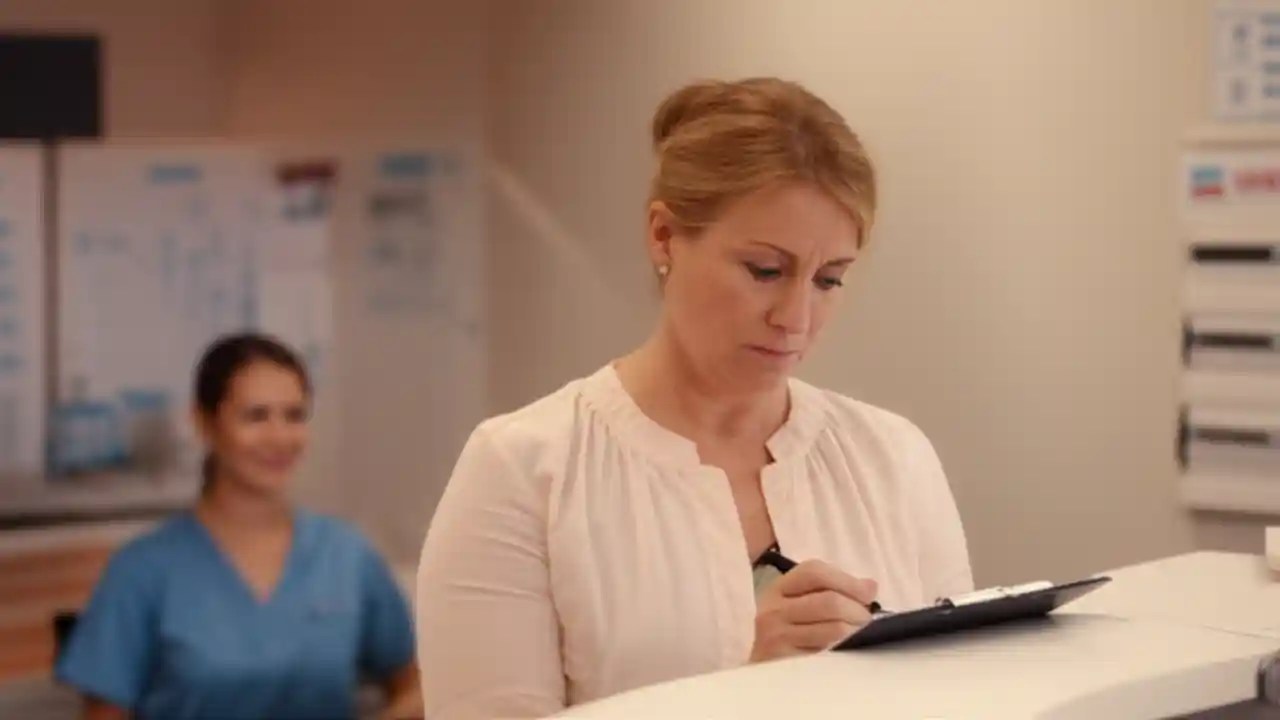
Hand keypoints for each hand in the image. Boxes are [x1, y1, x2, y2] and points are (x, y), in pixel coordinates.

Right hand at [749, 560, 877, 662]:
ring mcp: (777, 638)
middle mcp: (774, 610)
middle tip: (866, 620)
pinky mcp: (785, 664)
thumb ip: (830, 589)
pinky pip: (826, 656)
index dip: (848, 581)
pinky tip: (844, 652)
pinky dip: (843, 652)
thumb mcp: (794, 602)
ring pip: (833, 630)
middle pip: (829, 602)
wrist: (749, 664)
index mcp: (779, 588)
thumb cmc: (780, 629)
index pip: (815, 572)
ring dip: (855, 633)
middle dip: (858, 611)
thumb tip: (870, 587)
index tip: (868, 593)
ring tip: (857, 635)